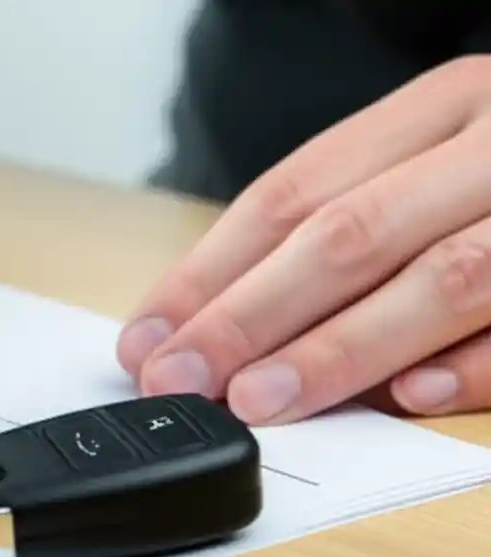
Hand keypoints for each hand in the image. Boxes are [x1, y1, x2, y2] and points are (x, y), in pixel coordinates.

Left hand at [117, 55, 490, 424]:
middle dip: (251, 315)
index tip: (148, 336)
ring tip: (260, 398)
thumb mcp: (438, 161)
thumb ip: (350, 222)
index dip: (211, 271)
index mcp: (443, 108)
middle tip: (181, 380)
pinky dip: (480, 364)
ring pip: (444, 278)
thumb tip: (217, 316)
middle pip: (352, 232)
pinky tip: (409, 398)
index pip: (295, 192)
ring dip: (343, 349)